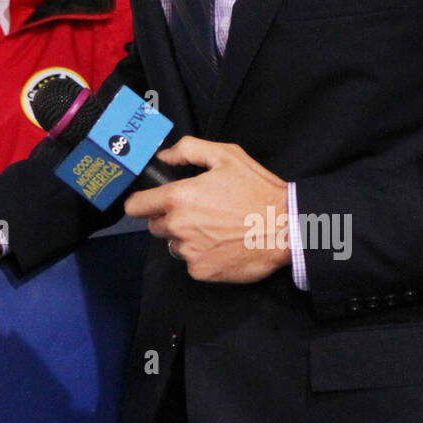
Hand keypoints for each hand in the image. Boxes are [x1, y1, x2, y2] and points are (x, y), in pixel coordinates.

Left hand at [123, 136, 290, 282]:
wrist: (286, 228)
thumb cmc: (258, 191)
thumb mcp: (226, 156)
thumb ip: (188, 150)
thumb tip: (165, 156)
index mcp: (178, 197)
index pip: (136, 206)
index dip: (141, 203)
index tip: (148, 204)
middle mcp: (178, 226)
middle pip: (156, 226)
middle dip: (170, 219)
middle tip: (198, 212)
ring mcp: (189, 252)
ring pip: (174, 245)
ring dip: (186, 238)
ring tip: (215, 229)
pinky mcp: (201, 271)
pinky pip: (191, 263)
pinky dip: (202, 256)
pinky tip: (222, 245)